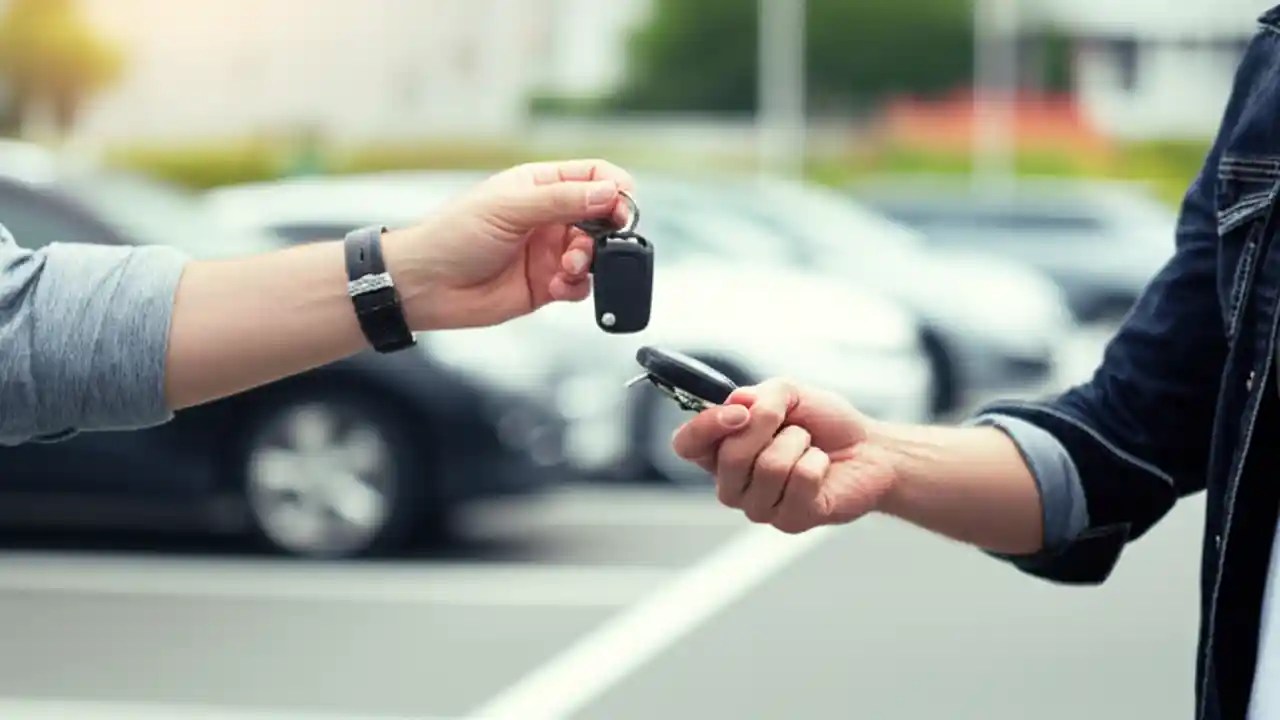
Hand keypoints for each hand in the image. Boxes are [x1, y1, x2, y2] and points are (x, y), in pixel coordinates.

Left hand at [384, 159, 634, 329]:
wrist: (425, 286)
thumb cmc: (453, 236)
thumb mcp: (509, 207)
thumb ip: (562, 200)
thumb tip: (608, 192)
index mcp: (538, 185)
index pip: (592, 174)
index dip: (613, 186)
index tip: (623, 202)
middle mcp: (548, 217)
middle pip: (601, 215)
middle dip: (608, 228)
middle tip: (604, 239)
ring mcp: (548, 251)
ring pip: (594, 253)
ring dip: (589, 261)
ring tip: (568, 266)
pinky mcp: (546, 284)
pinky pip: (579, 285)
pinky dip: (576, 286)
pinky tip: (556, 286)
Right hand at [670, 378, 899, 533]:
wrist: (869, 449)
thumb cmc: (824, 423)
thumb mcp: (788, 393)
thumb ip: (759, 395)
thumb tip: (739, 404)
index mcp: (721, 450)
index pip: (686, 444)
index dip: (706, 427)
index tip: (741, 412)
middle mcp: (732, 483)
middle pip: (729, 459)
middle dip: (767, 428)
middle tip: (790, 422)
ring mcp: (759, 507)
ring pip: (769, 469)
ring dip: (798, 443)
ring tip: (808, 445)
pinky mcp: (790, 520)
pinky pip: (800, 481)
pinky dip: (818, 462)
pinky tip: (821, 466)